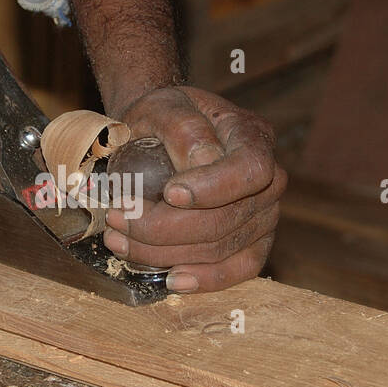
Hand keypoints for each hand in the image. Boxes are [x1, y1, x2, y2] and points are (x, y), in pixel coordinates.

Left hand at [102, 86, 286, 291]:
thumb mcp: (164, 106)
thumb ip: (183, 128)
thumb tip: (202, 161)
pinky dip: (205, 280)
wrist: (164, 134)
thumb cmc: (165, 118)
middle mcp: (270, 180)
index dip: (212, 188)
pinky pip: (239, 270)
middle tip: (118, 217)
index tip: (169, 194)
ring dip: (165, 253)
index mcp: (253, 138)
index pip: (249, 169)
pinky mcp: (252, 244)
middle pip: (227, 219)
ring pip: (221, 249)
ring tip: (119, 240)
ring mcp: (264, 216)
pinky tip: (171, 279)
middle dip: (165, 227)